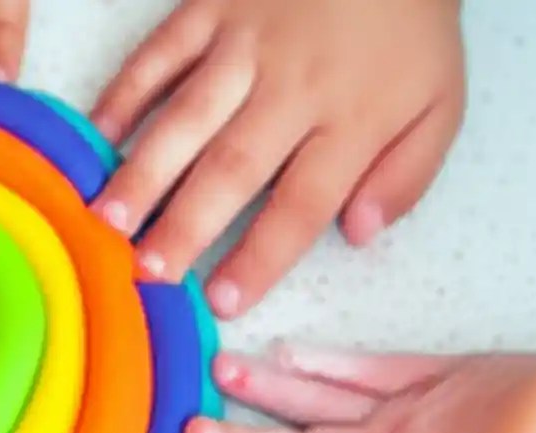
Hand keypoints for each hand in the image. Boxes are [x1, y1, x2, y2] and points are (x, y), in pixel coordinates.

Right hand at [91, 0, 465, 317]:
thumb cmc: (407, 31)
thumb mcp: (441, 105)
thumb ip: (406, 175)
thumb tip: (357, 233)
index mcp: (354, 120)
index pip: (302, 202)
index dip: (261, 256)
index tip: (222, 300)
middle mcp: (293, 87)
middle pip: (233, 168)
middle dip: (186, 224)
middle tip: (146, 271)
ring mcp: (245, 44)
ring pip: (187, 117)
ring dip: (144, 170)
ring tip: (107, 219)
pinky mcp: (209, 8)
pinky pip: (159, 55)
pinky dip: (123, 95)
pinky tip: (94, 137)